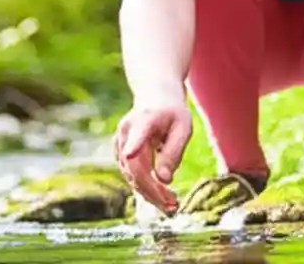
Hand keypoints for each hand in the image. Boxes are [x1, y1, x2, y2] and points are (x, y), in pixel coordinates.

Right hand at [113, 100, 193, 214]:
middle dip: (152, 190)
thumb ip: (174, 152)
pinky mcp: (120, 154)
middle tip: (172, 206)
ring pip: (132, 175)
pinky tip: (161, 198)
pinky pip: (131, 175)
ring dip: (149, 193)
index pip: (137, 133)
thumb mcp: (183, 127)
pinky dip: (145, 188)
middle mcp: (126, 132)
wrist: (155, 97)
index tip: (130, 152)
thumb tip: (165, 180)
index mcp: (145, 119)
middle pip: (135, 167)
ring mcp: (120, 143)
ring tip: (171, 206)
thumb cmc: (173, 112)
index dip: (133, 144)